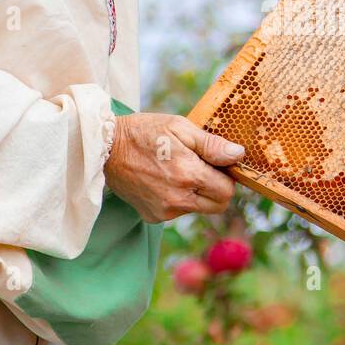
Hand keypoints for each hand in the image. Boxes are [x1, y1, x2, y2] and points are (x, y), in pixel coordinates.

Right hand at [104, 113, 243, 222]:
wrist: (105, 149)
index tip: (216, 162)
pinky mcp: (153, 216)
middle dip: (217, 188)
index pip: (227, 190)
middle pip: (218, 205)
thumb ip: (212, 144)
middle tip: (202, 167)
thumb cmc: (144, 133)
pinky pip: (178, 212)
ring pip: (199, 209)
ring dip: (197, 193)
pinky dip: (179, 199)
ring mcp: (164, 211)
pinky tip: (164, 180)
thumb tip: (239, 155)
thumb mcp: (180, 127)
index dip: (227, 175)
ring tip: (177, 170)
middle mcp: (178, 199)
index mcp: (188, 175)